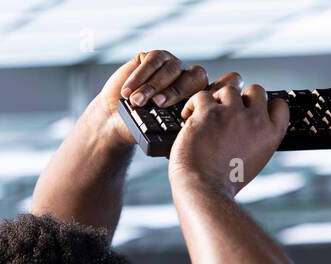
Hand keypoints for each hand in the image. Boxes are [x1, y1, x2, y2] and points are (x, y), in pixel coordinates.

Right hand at [96, 51, 237, 153]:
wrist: (115, 120)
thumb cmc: (139, 129)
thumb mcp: (160, 136)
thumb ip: (175, 135)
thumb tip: (186, 140)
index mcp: (196, 99)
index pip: (215, 90)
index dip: (214, 91)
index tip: (200, 104)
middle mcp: (188, 79)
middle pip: (196, 76)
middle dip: (176, 91)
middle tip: (158, 105)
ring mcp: (172, 66)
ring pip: (172, 69)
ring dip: (152, 86)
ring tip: (136, 102)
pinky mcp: (155, 57)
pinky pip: (154, 60)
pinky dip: (139, 77)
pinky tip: (128, 91)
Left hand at [168, 82, 289, 195]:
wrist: (204, 189)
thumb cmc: (225, 182)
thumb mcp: (255, 161)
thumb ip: (258, 139)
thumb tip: (251, 125)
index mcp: (270, 134)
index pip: (279, 105)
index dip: (265, 105)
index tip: (253, 111)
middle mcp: (254, 120)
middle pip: (256, 90)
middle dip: (242, 99)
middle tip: (228, 112)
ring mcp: (232, 114)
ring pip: (229, 89)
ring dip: (217, 100)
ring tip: (206, 117)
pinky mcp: (208, 113)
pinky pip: (202, 95)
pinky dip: (193, 105)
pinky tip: (190, 116)